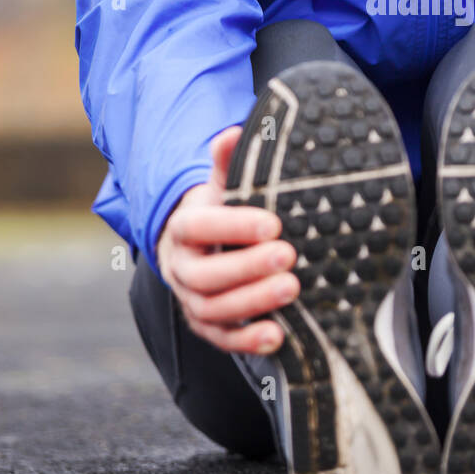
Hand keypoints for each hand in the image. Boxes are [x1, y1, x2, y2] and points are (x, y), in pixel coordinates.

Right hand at [156, 127, 298, 355]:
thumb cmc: (219, 211)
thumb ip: (227, 161)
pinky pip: (222, 339)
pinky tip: (278, 336)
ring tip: (293, 289)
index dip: (233, 226)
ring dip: (252, 302)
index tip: (273, 224)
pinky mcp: (207, 327)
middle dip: (247, 268)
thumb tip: (234, 131)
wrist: (197, 248)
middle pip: (205, 274)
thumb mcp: (220, 184)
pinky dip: (247, 341)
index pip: (198, 227)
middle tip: (289, 256)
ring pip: (212, 308)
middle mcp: (181, 267)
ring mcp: (192, 300)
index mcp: (184, 227)